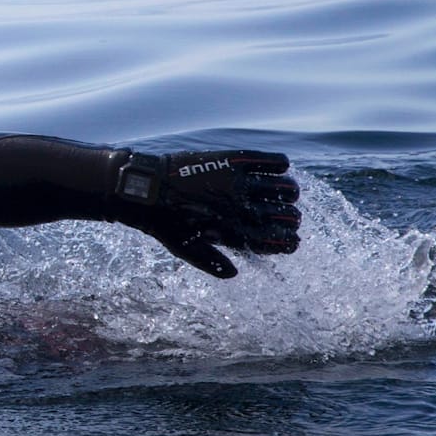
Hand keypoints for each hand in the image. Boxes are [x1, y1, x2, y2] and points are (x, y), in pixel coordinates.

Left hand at [110, 150, 300, 277]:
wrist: (145, 189)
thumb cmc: (163, 222)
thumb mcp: (185, 248)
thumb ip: (211, 262)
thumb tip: (234, 274)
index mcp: (233, 232)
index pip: (276, 241)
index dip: (289, 241)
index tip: (291, 239)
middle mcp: (241, 208)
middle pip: (287, 215)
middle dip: (291, 217)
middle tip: (288, 214)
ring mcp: (238, 183)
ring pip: (284, 188)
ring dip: (289, 191)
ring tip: (285, 190)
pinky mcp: (232, 161)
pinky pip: (271, 161)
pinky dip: (280, 164)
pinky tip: (279, 167)